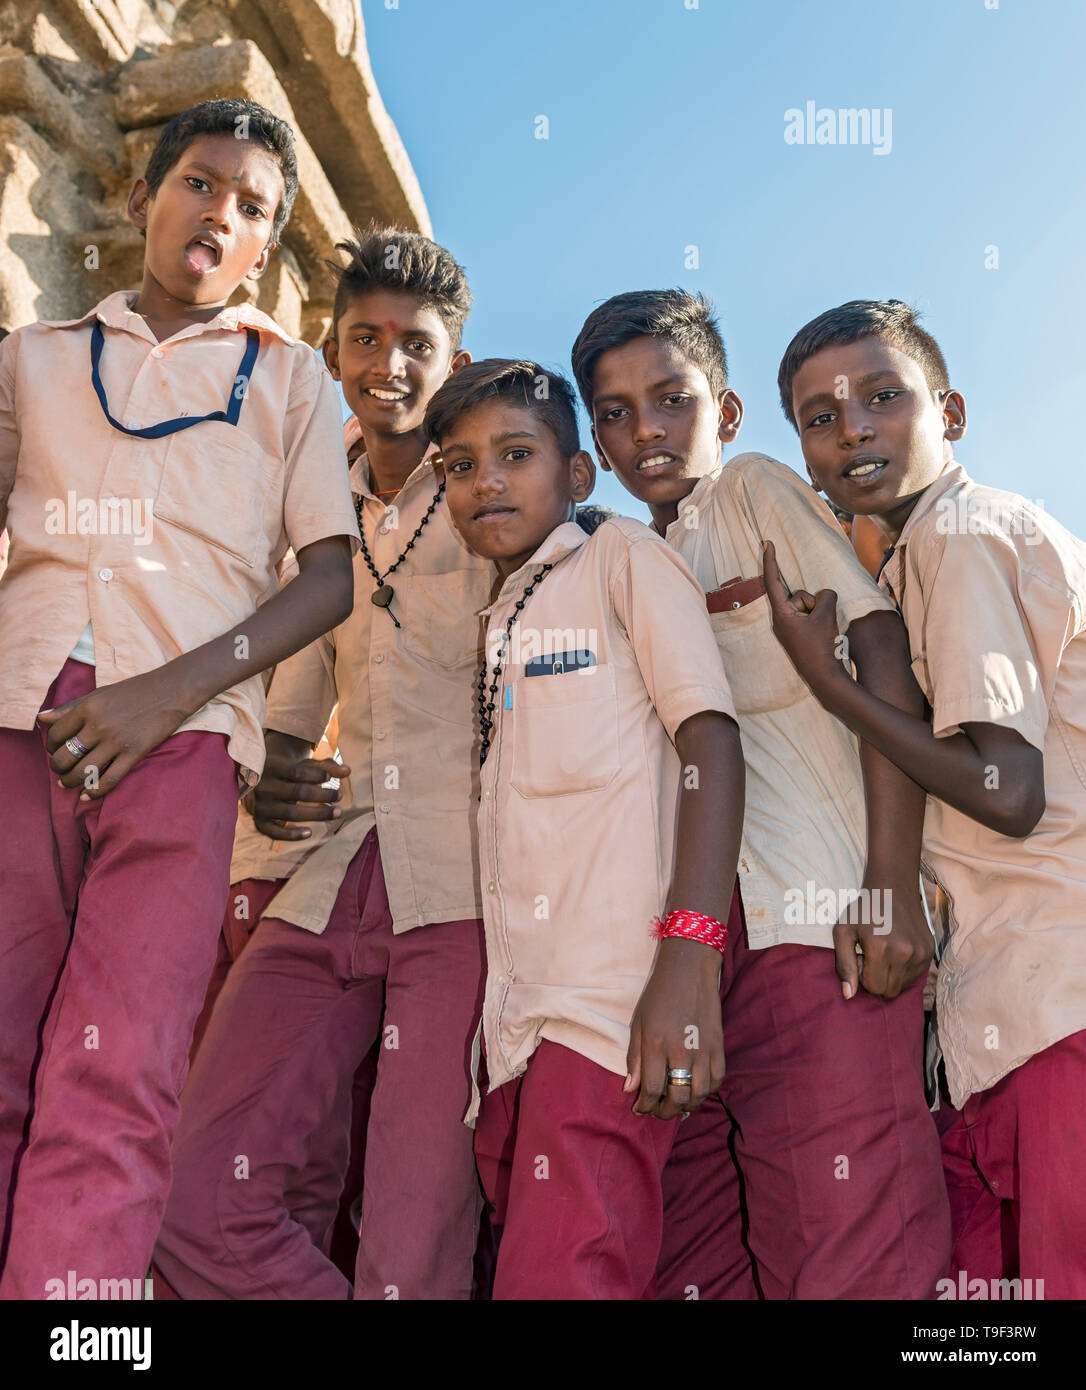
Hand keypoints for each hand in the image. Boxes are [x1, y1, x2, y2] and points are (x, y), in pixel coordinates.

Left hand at [39, 670, 190, 799]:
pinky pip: (109, 780)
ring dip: (71, 782)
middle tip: (61, 770)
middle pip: (65, 757)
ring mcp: (116, 742)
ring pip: (83, 772)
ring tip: (70, 782)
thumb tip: (41, 718)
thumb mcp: (99, 694)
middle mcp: (98, 726)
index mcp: (87, 708)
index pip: (55, 735)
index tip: (55, 751)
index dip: (50, 747)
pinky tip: (87, 795)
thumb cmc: (133, 691)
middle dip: (58, 768)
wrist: (170, 692)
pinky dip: (95, 791)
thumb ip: (69, 707)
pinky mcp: (134, 754)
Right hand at [252, 743, 349, 841]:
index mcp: (271, 766)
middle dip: (323, 795)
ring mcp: (259, 806)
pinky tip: (310, 832)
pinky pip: (274, 832)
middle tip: (340, 796)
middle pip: (298, 793)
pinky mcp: (259, 822)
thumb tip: (348, 771)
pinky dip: (291, 835)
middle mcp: (263, 786)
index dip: (316, 775)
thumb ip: (325, 766)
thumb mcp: (302, 764)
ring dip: (317, 814)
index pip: (297, 772)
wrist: (257, 782)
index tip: (329, 778)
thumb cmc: (287, 771)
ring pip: (290, 813)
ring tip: (337, 812)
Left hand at [625, 939, 724, 1119]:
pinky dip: (706, 1091)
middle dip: (665, 1111)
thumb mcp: (638, 1023)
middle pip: (677, 1097)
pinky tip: (695, 1089)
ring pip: (698, 1094)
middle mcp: (681, 1050)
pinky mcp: (719, 1046)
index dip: (645, 1105)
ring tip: (675, 1103)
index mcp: (656, 1044)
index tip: (640, 1108)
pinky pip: (717, 1080)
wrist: (689, 970)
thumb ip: (634, 1058)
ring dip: (686, 1105)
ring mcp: (703, 1049)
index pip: (652, 1089)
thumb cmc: (658, 995)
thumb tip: (630, 1088)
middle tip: (657, 1111)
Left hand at [762, 539, 848, 698]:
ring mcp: (790, 628)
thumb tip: (825, 596)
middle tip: (818, 627)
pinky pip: (813, 616)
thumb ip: (825, 596)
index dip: (771, 560)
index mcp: (781, 614)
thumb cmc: (821, 647)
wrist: (825, 678)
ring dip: (820, 615)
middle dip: (814, 604)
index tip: (767, 542)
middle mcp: (781, 620)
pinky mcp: (799, 634)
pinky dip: (820, 621)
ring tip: (822, 634)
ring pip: (810, 606)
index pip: (773, 581)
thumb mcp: (826, 615)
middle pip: (800, 595)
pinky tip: (824, 637)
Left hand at [834, 875, 934, 1000]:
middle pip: (889, 991)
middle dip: (877, 979)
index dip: (864, 976)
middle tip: (872, 956)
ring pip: (902, 986)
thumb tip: (848, 996)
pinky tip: (897, 950)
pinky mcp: (930, 951)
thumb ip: (844, 965)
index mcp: (881, 948)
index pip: (874, 987)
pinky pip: (915, 976)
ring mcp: (921, 953)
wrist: (893, 888)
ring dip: (891, 975)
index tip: (862, 956)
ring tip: (885, 952)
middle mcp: (905, 953)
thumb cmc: (863, 910)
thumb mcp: (843, 932)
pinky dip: (904, 969)